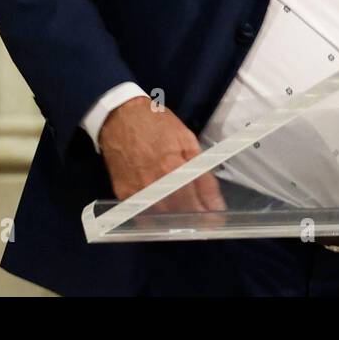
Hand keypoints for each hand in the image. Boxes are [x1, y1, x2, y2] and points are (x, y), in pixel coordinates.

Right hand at [98, 97, 225, 213]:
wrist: (119, 118)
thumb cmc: (156, 123)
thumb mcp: (185, 137)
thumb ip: (199, 165)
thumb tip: (211, 190)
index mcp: (175, 166)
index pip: (199, 196)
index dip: (212, 208)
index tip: (219, 217)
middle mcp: (157, 183)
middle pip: (183, 210)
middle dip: (198, 218)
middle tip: (206, 222)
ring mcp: (138, 191)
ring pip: (164, 216)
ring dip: (178, 220)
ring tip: (189, 220)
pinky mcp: (124, 195)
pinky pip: (143, 216)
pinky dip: (156, 219)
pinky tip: (165, 217)